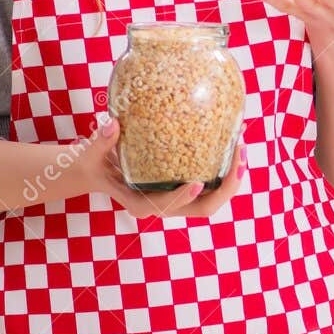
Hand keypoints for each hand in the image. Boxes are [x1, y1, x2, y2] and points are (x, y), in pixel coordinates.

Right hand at [66, 117, 244, 219]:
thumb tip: (113, 124)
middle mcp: (163, 206)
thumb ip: (101, 141)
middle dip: (225, 188)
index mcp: (140, 203)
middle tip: (239, 159)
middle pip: (202, 209)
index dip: (183, 197)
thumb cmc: (94, 164)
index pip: (166, 207)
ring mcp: (177, 199)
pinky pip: (211, 185)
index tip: (198, 181)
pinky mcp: (183, 189)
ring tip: (242, 148)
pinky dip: (224, 169)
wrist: (96, 171)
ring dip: (231, 179)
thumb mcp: (91, 155)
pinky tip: (234, 143)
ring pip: (213, 200)